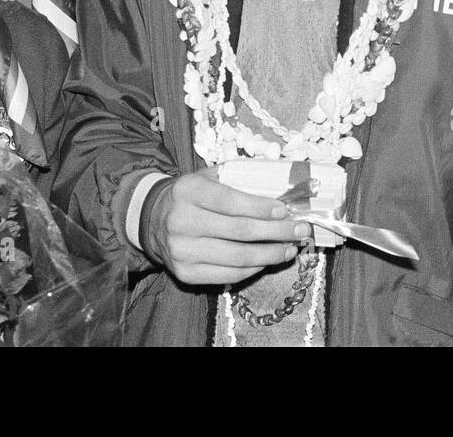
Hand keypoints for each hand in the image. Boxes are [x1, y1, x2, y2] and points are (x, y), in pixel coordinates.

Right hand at [143, 167, 310, 284]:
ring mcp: (182, 251)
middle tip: (300, 230)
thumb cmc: (191, 196)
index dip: (262, 207)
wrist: (152, 220)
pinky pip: (228, 275)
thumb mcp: (207, 177)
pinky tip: (268, 260)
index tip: (285, 210)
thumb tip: (280, 186)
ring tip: (291, 249)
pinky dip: (253, 269)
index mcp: (189, 191)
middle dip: (277, 232)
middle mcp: (182, 221)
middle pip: (240, 232)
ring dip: (270, 254)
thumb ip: (238, 178)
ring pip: (237, 258)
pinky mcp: (185, 273)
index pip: (232, 201)